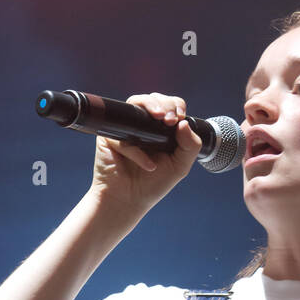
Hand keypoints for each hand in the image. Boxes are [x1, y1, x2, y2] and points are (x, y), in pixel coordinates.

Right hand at [89, 92, 202, 215]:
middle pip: (153, 99)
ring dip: (150, 106)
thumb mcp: (180, 166)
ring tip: (161, 119)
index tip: (179, 118)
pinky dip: (136, 151)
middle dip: (164, 103)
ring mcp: (126, 128)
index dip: (175, 105)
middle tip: (170, 118)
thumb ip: (190, 146)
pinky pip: (123, 135)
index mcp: (161, 128)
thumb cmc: (153, 184)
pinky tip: (148, 165)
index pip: (169, 105)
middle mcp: (143, 124)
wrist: (129, 200)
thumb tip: (185, 124)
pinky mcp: (109, 136)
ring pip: (135, 103)